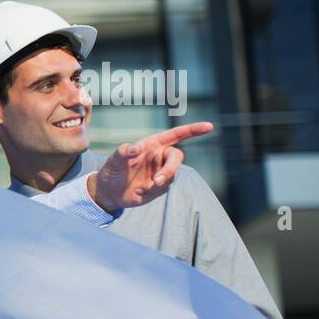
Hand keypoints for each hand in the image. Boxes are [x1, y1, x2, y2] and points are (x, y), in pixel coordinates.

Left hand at [88, 122, 212, 212]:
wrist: (109, 192)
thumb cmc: (112, 171)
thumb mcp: (113, 160)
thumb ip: (123, 152)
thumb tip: (135, 148)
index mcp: (153, 144)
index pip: (176, 135)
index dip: (193, 130)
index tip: (209, 127)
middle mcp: (160, 156)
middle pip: (177, 157)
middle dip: (170, 168)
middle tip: (157, 181)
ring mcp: (162, 171)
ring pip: (172, 174)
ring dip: (159, 182)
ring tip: (142, 187)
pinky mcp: (161, 186)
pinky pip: (163, 188)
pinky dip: (151, 191)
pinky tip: (139, 191)